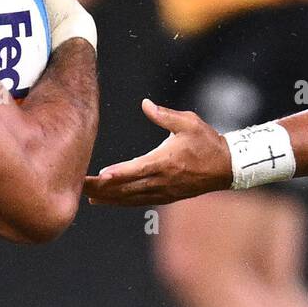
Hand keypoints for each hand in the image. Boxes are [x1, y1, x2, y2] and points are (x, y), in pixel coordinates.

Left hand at [83, 99, 231, 205]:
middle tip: (80, 186)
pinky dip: (123, 202)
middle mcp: (162, 180)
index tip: (100, 176)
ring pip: (131, 198)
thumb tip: (145, 104)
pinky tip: (110, 201)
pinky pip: (140, 201)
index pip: (137, 169)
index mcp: (166, 161)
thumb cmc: (207, 142)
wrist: (227, 167)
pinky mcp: (167, 197)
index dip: (118, 173)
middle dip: (103, 188)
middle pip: (128, 187)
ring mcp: (164, 191)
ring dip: (110, 198)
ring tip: (89, 197)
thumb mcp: (189, 122)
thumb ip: (164, 115)